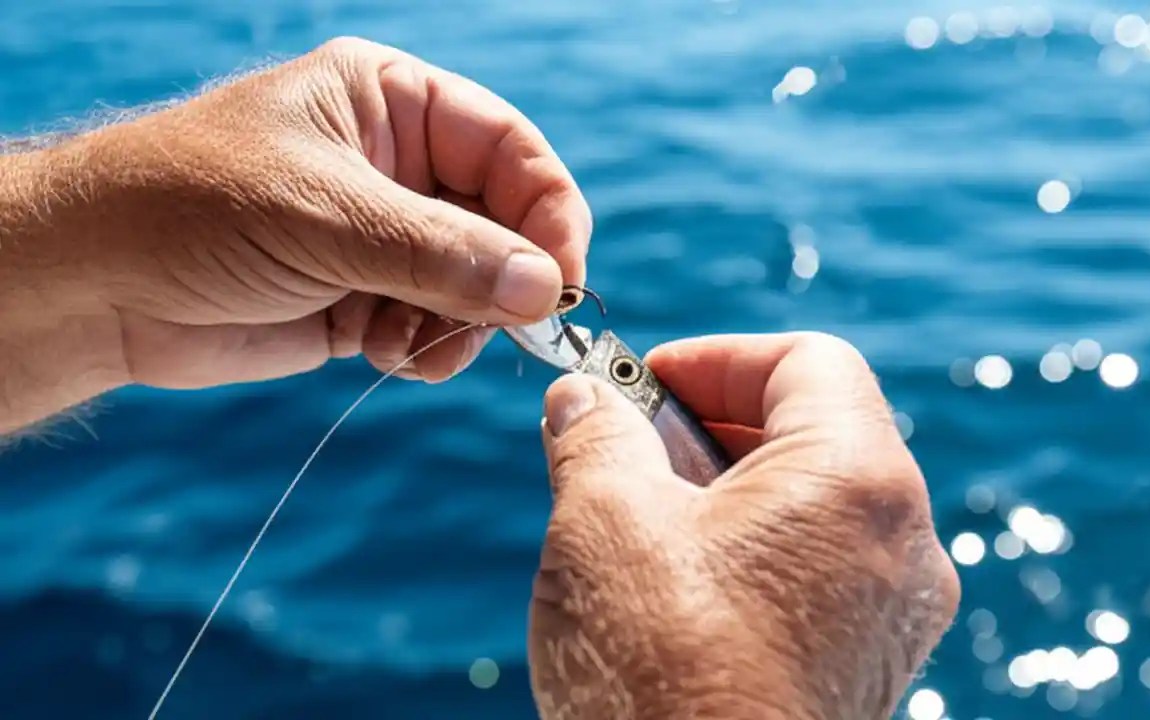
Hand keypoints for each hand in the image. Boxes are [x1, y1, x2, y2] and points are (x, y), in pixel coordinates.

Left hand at [0, 37, 588, 430]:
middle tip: (502, 329)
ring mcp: (383, 236)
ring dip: (459, 325)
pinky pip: (433, 327)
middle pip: (504, 224)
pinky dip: (423, 350)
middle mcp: (399, 167)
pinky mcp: (363, 299)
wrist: (93, 285)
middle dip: (503, 282)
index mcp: (393, 103)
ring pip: (475, 286)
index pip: (510, 150)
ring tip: (412, 346)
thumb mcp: (325, 216)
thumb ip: (441, 252)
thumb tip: (546, 288)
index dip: (549, 213)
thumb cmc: (191, 207)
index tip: (561, 280)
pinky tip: (380, 354)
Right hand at [528, 333, 958, 719]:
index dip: (717, 358)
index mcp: (858, 480)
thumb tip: (584, 400)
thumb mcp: (602, 521)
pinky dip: (755, 552)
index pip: (806, 361)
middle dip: (712, 423)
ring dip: (729, 489)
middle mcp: (904, 542)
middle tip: (630, 445)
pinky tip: (679, 587)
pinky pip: (821, 572)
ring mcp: (895, 614)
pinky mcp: (870, 669)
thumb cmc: (660, 672)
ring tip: (643, 518)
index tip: (642, 384)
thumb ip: (595, 433)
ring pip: (817, 504)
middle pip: (817, 428)